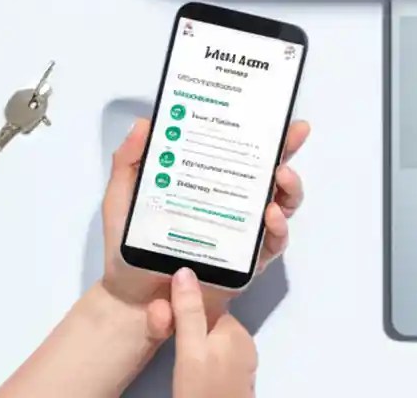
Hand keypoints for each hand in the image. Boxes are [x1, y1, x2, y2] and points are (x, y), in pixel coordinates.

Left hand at [101, 118, 309, 338]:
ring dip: (289, 189)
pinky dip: (278, 229)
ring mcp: (245, 234)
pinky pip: (273, 244)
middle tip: (292, 137)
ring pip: (282, 206)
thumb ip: (129, 162)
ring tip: (282, 176)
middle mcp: (234, 206)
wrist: (130, 300)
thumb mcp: (123, 199)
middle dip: (289, 152)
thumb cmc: (129, 248)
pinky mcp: (248, 262)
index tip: (282, 116)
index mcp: (210, 186)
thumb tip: (146, 122)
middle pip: (271, 175)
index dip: (265, 135)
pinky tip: (271, 216)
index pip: (242, 155)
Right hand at [171, 268, 257, 397]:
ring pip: (212, 340)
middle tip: (162, 329)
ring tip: (172, 349)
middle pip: (211, 322)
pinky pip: (216, 357)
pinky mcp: (236, 379)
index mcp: (234, 330)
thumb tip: (185, 272)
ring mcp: (242, 362)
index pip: (209, 305)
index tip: (163, 307)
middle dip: (188, 324)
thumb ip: (189, 313)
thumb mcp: (191, 352)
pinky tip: (188, 368)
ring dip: (193, 341)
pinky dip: (201, 357)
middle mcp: (243, 342)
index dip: (186, 304)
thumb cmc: (203, 393)